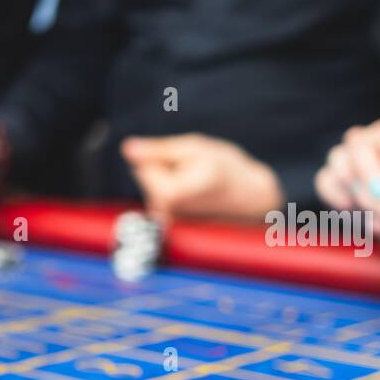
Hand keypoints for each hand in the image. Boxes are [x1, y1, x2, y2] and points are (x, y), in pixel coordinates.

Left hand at [121, 134, 283, 223]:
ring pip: (153, 189)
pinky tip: (196, 199)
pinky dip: (174, 196)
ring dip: (170, 183)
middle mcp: (163, 215)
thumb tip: (127, 148)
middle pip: (145, 178)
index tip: (188, 164)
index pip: (142, 164)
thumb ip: (157, 150)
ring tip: (198, 187)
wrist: (253, 201)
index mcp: (167, 195)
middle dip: (165, 170)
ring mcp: (166, 225)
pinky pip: (161, 202)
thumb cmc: (227, 170)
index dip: (162, 157)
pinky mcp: (170, 231)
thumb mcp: (195, 149)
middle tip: (195, 174)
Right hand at [315, 120, 379, 210]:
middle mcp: (363, 144)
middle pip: (357, 144)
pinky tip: (350, 208)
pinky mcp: (332, 182)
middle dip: (370, 168)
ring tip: (367, 199)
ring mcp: (344, 162)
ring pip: (337, 157)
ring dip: (351, 177)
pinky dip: (334, 192)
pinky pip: (325, 180)